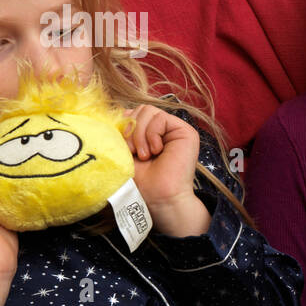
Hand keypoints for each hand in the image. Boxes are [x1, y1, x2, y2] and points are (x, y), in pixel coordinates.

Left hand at [123, 106, 209, 236]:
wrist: (157, 196)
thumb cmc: (141, 180)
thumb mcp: (124, 150)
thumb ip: (124, 129)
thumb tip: (119, 111)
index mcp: (150, 133)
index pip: (133, 112)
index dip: (124, 125)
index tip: (122, 147)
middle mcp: (164, 130)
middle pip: (141, 109)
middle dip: (131, 129)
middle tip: (134, 152)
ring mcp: (176, 130)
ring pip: (148, 110)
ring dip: (140, 134)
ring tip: (145, 154)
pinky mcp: (186, 132)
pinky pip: (160, 117)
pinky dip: (151, 134)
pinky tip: (156, 151)